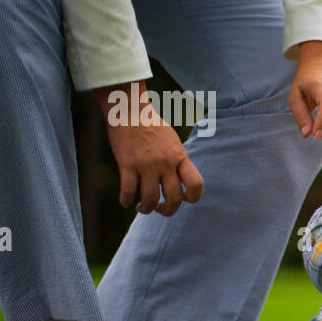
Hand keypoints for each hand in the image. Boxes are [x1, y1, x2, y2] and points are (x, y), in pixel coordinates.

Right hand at [99, 83, 203, 215]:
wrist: (129, 110)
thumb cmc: (151, 125)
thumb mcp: (172, 141)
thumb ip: (177, 160)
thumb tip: (178, 179)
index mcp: (180, 157)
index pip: (196, 184)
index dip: (193, 197)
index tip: (183, 199)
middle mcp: (166, 163)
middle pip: (175, 198)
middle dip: (168, 210)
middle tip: (160, 209)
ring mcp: (147, 165)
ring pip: (151, 199)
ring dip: (146, 209)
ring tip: (141, 208)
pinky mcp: (127, 164)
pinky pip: (128, 191)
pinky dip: (126, 200)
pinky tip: (125, 201)